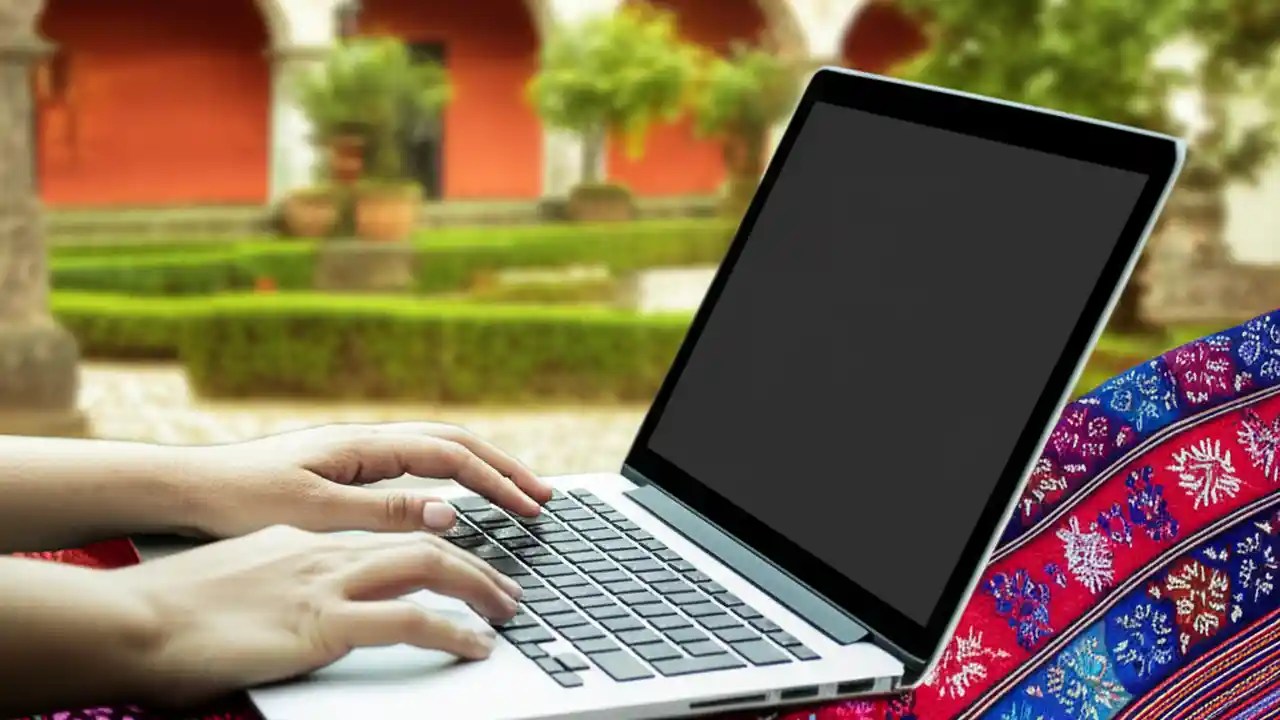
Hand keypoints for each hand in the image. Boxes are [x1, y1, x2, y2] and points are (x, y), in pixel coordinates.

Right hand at [114, 524, 521, 706]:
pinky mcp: (323, 623)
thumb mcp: (241, 584)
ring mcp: (327, 583)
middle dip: (474, 563)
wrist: (132, 623)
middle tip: (505, 588)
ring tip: (506, 611)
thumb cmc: (172, 614)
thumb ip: (281, 586)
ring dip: (478, 588)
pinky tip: (475, 645)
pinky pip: (410, 620)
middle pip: (424, 540)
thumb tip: (296, 606)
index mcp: (305, 541)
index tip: (464, 558)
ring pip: (429, 566)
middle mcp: (324, 551)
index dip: (437, 541)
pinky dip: (453, 630)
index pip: (389, 530)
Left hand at [182, 422, 552, 538]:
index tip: (532, 508)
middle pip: (455, 444)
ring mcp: (359, 452)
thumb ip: (384, 510)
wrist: (188, 487)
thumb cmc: (242, 499)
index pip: (452, 456)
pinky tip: (458, 497)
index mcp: (366, 444)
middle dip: (505, 469)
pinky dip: (452, 479)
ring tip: (517, 492)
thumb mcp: (315, 512)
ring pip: (438, 452)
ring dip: (483, 470)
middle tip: (546, 496)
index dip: (498, 482)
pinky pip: (416, 467)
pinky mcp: (348, 468)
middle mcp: (368, 440)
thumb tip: (451, 510)